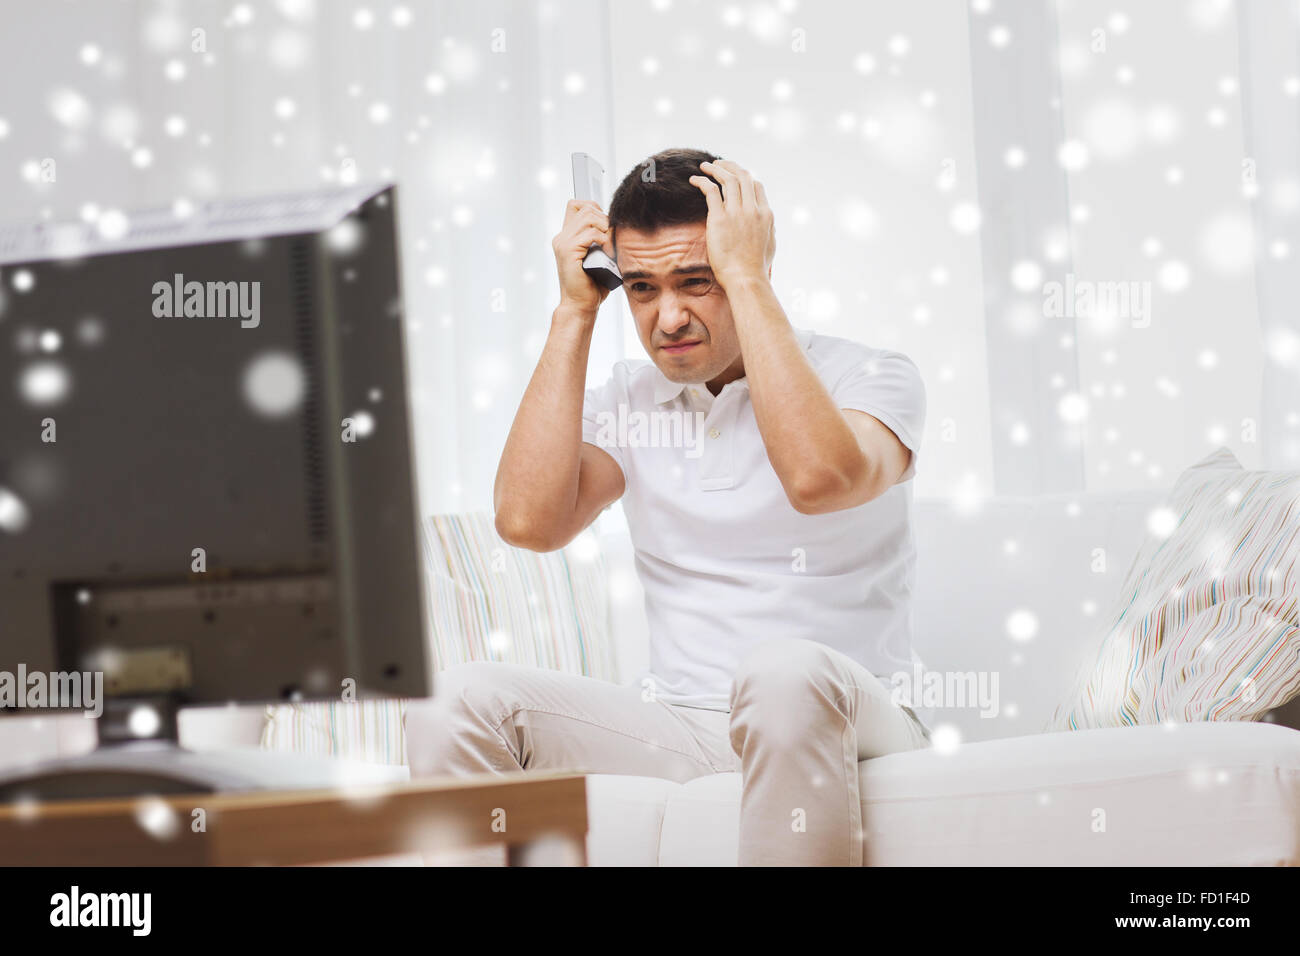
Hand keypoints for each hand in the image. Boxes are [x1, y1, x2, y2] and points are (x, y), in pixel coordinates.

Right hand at [552, 199, 614, 315]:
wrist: (581, 305)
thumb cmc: (592, 285)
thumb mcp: (598, 257)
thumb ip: (601, 239)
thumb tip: (618, 223)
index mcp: (566, 237)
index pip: (577, 205)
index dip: (595, 209)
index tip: (606, 228)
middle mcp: (561, 237)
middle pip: (586, 208)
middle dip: (604, 219)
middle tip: (611, 240)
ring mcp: (563, 243)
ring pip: (589, 216)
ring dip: (605, 228)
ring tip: (610, 246)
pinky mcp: (568, 251)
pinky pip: (591, 233)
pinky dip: (604, 240)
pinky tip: (607, 253)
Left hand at [687, 159, 775, 288]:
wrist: (746, 279)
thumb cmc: (756, 270)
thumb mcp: (770, 247)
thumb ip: (769, 232)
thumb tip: (769, 227)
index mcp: (766, 215)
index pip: (756, 186)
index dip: (744, 177)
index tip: (734, 176)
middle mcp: (753, 209)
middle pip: (742, 177)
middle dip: (730, 166)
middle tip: (718, 164)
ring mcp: (737, 212)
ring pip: (727, 179)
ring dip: (715, 169)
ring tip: (705, 166)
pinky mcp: (720, 218)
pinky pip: (711, 190)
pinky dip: (702, 181)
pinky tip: (695, 179)